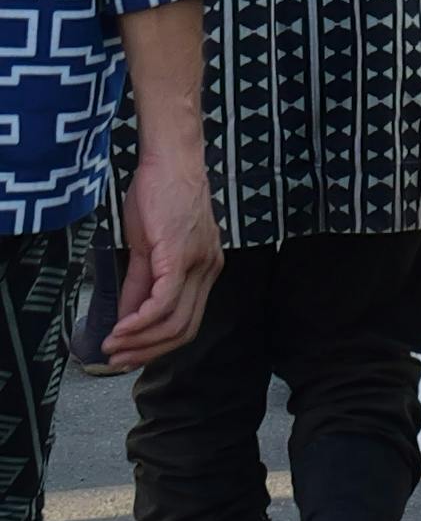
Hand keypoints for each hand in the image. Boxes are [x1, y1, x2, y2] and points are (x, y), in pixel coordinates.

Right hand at [101, 143, 220, 370]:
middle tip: (117, 361)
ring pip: (175, 321)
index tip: (128, 356)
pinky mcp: (179, 254)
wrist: (169, 159)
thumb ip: (140, 283)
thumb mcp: (148, 246)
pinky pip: (164, 301)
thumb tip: (126, 317)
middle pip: (184, 330)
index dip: (156, 346)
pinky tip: (121, 328)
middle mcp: (208, 271)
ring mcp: (197, 264)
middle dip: (148, 352)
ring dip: (139, 341)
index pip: (186, 322)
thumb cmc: (159, 195)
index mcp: (204, 270)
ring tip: (112, 347)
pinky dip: (140, 321)